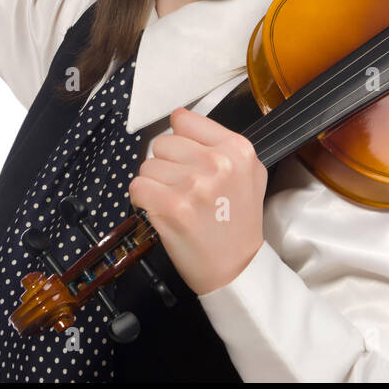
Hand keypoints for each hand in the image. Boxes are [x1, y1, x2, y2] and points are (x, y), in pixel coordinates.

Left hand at [128, 108, 267, 295]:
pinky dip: (143, 201)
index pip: (184, 120)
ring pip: (148, 166)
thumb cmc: (238, 223)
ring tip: (176, 203)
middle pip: (163, 143)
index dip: (180, 142)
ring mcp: (194, 184)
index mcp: (238, 149)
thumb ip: (221, 144)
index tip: (186, 159)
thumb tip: (181, 120)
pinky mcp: (171, 207)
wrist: (236, 269)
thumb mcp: (250, 174)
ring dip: (155, 185)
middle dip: (167, 165)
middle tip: (184, 189)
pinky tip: (162, 212)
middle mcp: (217, 163)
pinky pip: (137, 187)